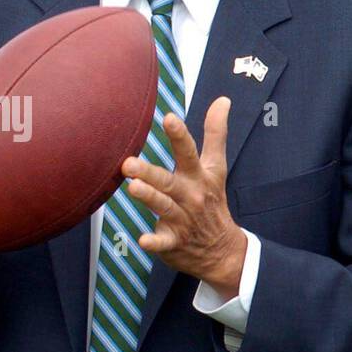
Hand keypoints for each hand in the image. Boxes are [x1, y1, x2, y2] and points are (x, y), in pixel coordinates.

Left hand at [123, 96, 246, 296]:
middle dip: (151, 173)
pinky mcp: (173, 242)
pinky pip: (163, 243)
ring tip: (133, 188)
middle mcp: (191, 196)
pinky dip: (154, 243)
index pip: (189, 152)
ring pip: (164, 207)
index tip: (169, 118)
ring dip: (150, 198)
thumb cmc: (211, 202)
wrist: (223, 251)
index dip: (179, 135)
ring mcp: (182, 220)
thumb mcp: (217, 168)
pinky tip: (143, 241)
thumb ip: (216, 134)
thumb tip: (222, 100)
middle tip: (129, 163)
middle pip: (170, 182)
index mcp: (199, 176)